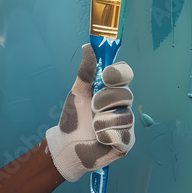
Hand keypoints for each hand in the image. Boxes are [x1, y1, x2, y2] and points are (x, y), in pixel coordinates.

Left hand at [45, 43, 134, 182]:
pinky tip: (98, 138)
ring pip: (124, 116)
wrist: (66, 145)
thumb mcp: (77, 93)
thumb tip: (88, 47)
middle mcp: (122, 105)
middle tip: (93, 107)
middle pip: (126, 94)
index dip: (118, 73)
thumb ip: (85, 72)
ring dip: (102, 121)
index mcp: (111, 90)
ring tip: (92, 126)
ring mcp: (125, 124)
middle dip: (105, 100)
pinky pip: (123, 134)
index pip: (124, 74)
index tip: (105, 76)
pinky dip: (106, 135)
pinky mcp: (125, 142)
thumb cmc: (73, 118)